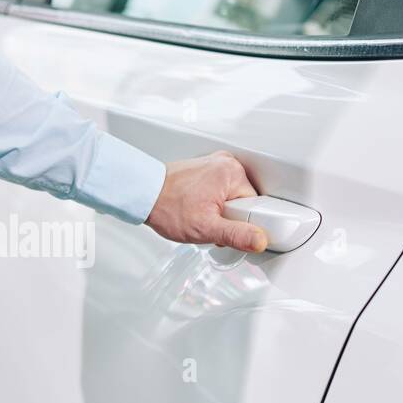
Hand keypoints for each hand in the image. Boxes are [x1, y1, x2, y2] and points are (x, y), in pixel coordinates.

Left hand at [145, 152, 267, 252]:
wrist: (143, 194)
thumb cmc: (167, 206)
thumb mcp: (206, 228)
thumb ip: (236, 235)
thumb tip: (259, 239)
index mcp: (232, 172)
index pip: (255, 206)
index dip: (240, 223)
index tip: (222, 225)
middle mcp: (226, 162)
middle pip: (244, 201)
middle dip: (229, 218)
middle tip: (207, 220)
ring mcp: (215, 163)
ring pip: (232, 197)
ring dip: (220, 211)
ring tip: (199, 212)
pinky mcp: (205, 169)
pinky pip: (220, 190)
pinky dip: (212, 202)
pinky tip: (197, 206)